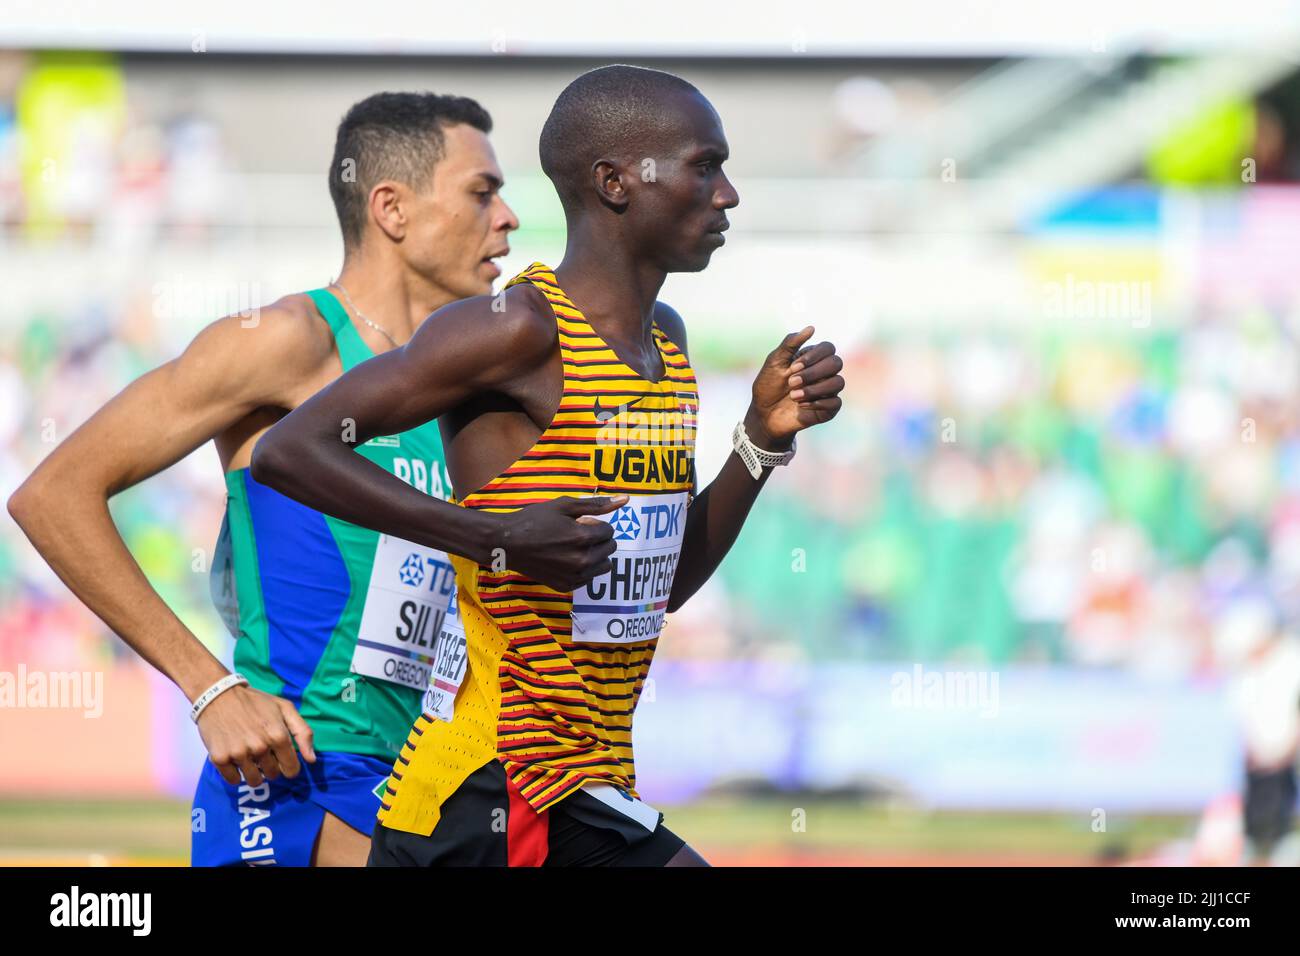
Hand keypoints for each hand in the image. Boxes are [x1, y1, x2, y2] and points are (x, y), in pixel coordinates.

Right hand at [196, 685, 316, 786]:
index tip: (282, 759)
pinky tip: (235, 758)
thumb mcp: (285, 708)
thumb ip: (303, 733)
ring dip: (254, 773)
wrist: (219, 695)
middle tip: (262, 752)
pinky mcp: (219, 758)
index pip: (291, 769)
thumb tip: (311, 760)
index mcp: (278, 735)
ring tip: (250, 756)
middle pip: (272, 775)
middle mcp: (259, 746)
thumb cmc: (256, 702)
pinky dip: (235, 773)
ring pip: (254, 781)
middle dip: (270, 767)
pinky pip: (233, 780)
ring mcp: (239, 753)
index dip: (289, 766)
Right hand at [492, 495, 627, 591]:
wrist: (507, 543)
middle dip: (598, 539)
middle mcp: (582, 560)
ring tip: (575, 547)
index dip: (596, 524)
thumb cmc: (534, 519)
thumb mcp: (564, 505)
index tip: (579, 522)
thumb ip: (596, 504)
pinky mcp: (566, 586)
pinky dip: (584, 568)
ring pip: (604, 565)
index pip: (609, 531)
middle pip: (610, 548)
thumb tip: (625, 500)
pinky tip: (566, 559)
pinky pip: (589, 578)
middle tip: (576, 534)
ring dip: (596, 555)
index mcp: (583, 538)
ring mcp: (574, 576)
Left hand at [748, 326, 844, 446]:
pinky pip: (835, 403)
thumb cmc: (768, 386)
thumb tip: (811, 328)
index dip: (813, 356)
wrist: (763, 414)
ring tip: (794, 396)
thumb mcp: (775, 361)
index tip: (792, 367)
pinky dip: (818, 403)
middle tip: (791, 382)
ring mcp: (828, 390)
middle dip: (813, 373)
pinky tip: (801, 406)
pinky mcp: (828, 408)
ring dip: (814, 389)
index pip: (828, 348)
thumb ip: (790, 343)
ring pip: (838, 382)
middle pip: (836, 363)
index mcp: (813, 358)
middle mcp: (824, 372)